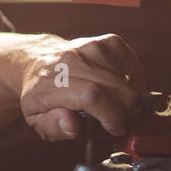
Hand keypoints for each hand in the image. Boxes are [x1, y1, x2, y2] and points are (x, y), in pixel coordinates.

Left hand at [15, 32, 148, 139]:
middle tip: (117, 121)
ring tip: (111, 104)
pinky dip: (131, 82)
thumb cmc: (42, 95)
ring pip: (128, 81)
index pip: (91, 96)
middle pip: (116, 89)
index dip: (112, 116)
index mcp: (49, 83)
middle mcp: (70, 61)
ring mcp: (91, 48)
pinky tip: (116, 88)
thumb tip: (71, 125)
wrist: (39, 61)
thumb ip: (52, 126)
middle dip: (125, 112)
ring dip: (127, 98)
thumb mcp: (37, 119)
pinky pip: (133, 68)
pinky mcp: (108, 42)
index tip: (116, 128)